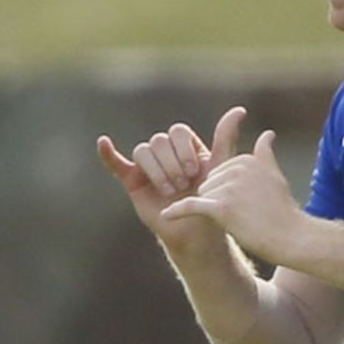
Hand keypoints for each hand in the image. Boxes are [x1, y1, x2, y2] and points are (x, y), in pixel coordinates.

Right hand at [97, 107, 247, 253]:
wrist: (197, 233)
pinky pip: (116, 163)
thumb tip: (240, 110)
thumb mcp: (221, 167)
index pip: (177, 132)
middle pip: (159, 141)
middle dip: (172, 163)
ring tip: (170, 190)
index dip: (183, 149)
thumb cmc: (211, 201)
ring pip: (143, 151)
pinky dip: (108, 154)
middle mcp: (165, 152)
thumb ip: (226, 138)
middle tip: (183, 184)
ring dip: (157, 170)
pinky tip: (104, 143)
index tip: (195, 171)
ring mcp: (148, 166)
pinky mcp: (132, 180)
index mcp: (185, 146)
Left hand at [159, 129, 302, 266]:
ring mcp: (229, 188)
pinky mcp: (222, 207)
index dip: (226, 192)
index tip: (247, 205)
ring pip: (202, 197)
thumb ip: (265, 154)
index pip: (218, 174)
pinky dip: (178, 212)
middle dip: (217, 201)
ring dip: (213, 213)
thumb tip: (267, 134)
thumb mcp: (275, 177)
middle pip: (207, 184)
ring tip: (239, 222)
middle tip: (244, 215)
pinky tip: (166, 215)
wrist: (293, 238)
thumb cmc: (283, 212)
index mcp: (245, 160)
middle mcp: (237, 169)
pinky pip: (192, 207)